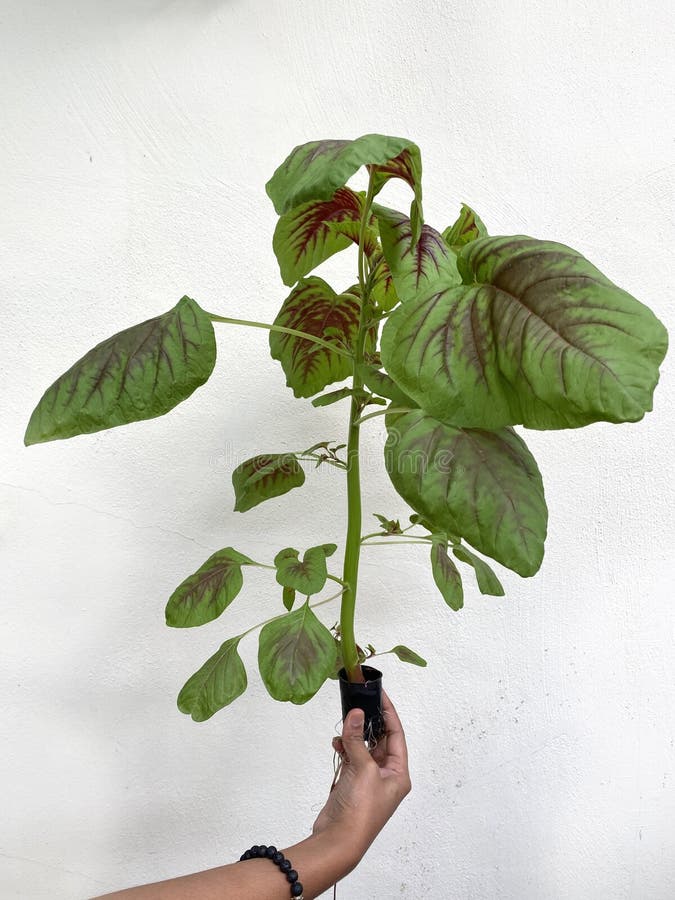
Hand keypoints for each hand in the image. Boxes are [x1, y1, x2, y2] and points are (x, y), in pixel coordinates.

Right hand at [311, 690, 410, 864]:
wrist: (339, 840)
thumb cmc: (360, 811)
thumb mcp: (363, 769)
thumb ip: (357, 739)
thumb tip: (355, 713)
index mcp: (398, 773)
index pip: (396, 735)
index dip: (388, 713)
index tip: (380, 695)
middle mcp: (386, 775)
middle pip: (380, 739)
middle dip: (368, 722)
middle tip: (358, 702)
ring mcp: (369, 779)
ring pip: (363, 747)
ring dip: (354, 735)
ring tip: (344, 723)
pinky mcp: (352, 783)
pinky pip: (351, 757)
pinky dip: (344, 748)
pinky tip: (337, 743)